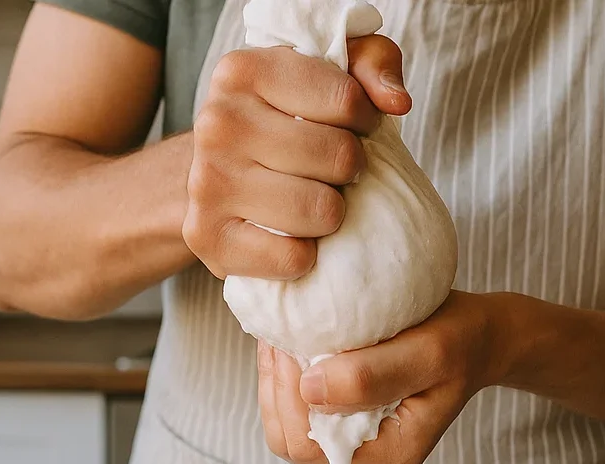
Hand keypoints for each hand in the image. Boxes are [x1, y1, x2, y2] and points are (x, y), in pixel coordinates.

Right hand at [183, 36, 411, 279]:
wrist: (211, 174)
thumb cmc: (280, 121)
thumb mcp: (324, 73)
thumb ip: (371, 63)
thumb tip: (396, 102)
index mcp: (242, 71)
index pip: (346, 100)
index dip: (365, 120)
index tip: (352, 127)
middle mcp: (217, 124)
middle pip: (338, 157)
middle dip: (349, 169)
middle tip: (330, 171)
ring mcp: (207, 184)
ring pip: (320, 211)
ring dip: (330, 214)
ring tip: (312, 200)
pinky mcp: (210, 240)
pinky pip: (293, 258)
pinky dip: (305, 255)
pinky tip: (292, 236)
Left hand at [257, 291, 511, 463]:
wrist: (475, 340)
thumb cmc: (460, 342)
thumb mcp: (427, 351)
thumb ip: (370, 376)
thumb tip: (310, 390)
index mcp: (392, 457)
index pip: (309, 444)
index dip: (286, 394)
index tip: (284, 342)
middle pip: (292, 442)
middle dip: (277, 389)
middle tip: (278, 336)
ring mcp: (356, 454)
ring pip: (290, 431)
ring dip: (279, 386)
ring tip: (283, 341)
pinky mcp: (347, 436)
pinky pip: (301, 420)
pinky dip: (289, 386)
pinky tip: (293, 353)